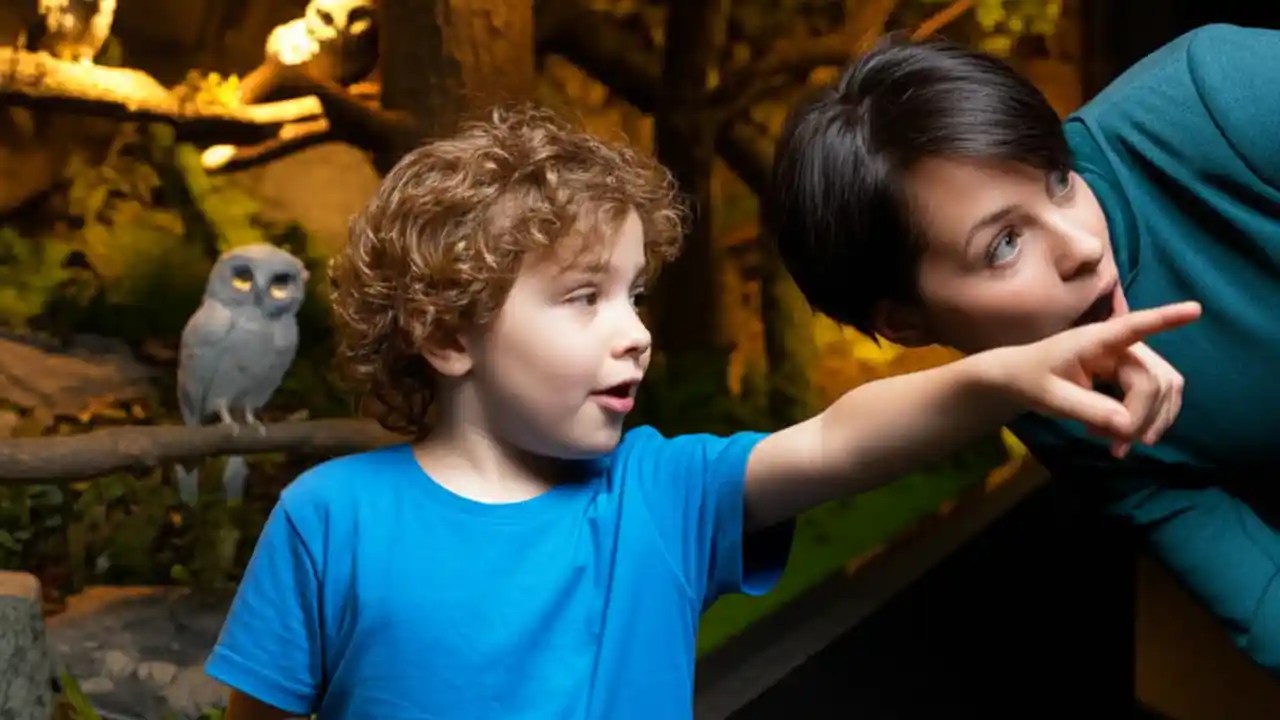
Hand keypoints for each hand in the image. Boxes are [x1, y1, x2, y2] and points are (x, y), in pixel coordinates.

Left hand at [992, 301, 1200, 456]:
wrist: (1020, 379)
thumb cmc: (1030, 379)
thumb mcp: (1051, 398)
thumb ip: (1087, 408)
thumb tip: (1127, 425)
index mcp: (1096, 341)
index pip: (1134, 326)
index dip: (1166, 318)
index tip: (1195, 309)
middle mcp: (1120, 345)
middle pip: (1154, 380)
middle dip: (1144, 417)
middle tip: (1116, 446)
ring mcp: (1130, 359)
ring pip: (1165, 389)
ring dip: (1150, 422)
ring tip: (1117, 444)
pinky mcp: (1133, 374)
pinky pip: (1158, 396)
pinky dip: (1147, 420)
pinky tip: (1120, 436)